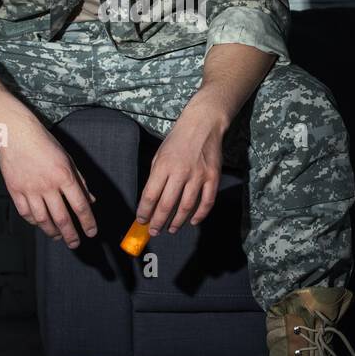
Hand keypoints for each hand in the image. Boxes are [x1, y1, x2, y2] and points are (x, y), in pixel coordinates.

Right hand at [0, 113, 96, 247]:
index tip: (91, 232)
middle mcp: (48, 185)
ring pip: (42, 219)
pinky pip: (26, 213)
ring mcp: (30, 189)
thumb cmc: (44, 144)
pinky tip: (40, 223)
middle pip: (61, 217)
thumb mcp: (68, 159)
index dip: (87, 222)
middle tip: (75, 243)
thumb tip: (90, 199)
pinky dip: (34, 222)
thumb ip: (80, 181)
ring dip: (52, 231)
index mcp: (64, 176)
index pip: (80, 205)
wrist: (17, 134)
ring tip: (58, 236)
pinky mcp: (15, 190)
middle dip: (70, 234)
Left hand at [135, 95, 224, 235]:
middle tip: (154, 231)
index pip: (150, 195)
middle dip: (158, 222)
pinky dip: (199, 215)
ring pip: (186, 207)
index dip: (144, 211)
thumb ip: (156, 177)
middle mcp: (180, 172)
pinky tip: (192, 221)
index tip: (141, 220)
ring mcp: (199, 175)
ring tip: (171, 229)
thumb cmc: (178, 140)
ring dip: (177, 222)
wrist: (203, 124)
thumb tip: (150, 201)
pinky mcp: (213, 177)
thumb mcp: (159, 155)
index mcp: (163, 165)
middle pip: (166, 204)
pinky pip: (207, 202)